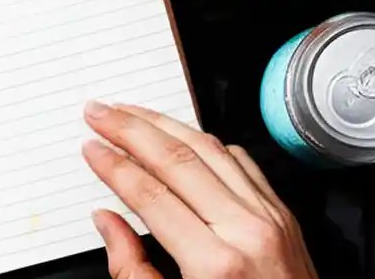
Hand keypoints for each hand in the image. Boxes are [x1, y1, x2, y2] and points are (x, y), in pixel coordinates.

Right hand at [82, 102, 316, 278]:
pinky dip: (208, 141)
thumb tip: (107, 223)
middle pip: (176, 159)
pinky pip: (242, 162)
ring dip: (164, 123)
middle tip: (99, 112)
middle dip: (130, 128)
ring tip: (131, 112)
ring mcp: (270, 218)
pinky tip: (185, 134)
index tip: (90, 149)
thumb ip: (133, 270)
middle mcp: (246, 231)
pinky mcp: (284, 215)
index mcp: (214, 264)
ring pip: (210, 148)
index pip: (149, 195)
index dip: (113, 167)